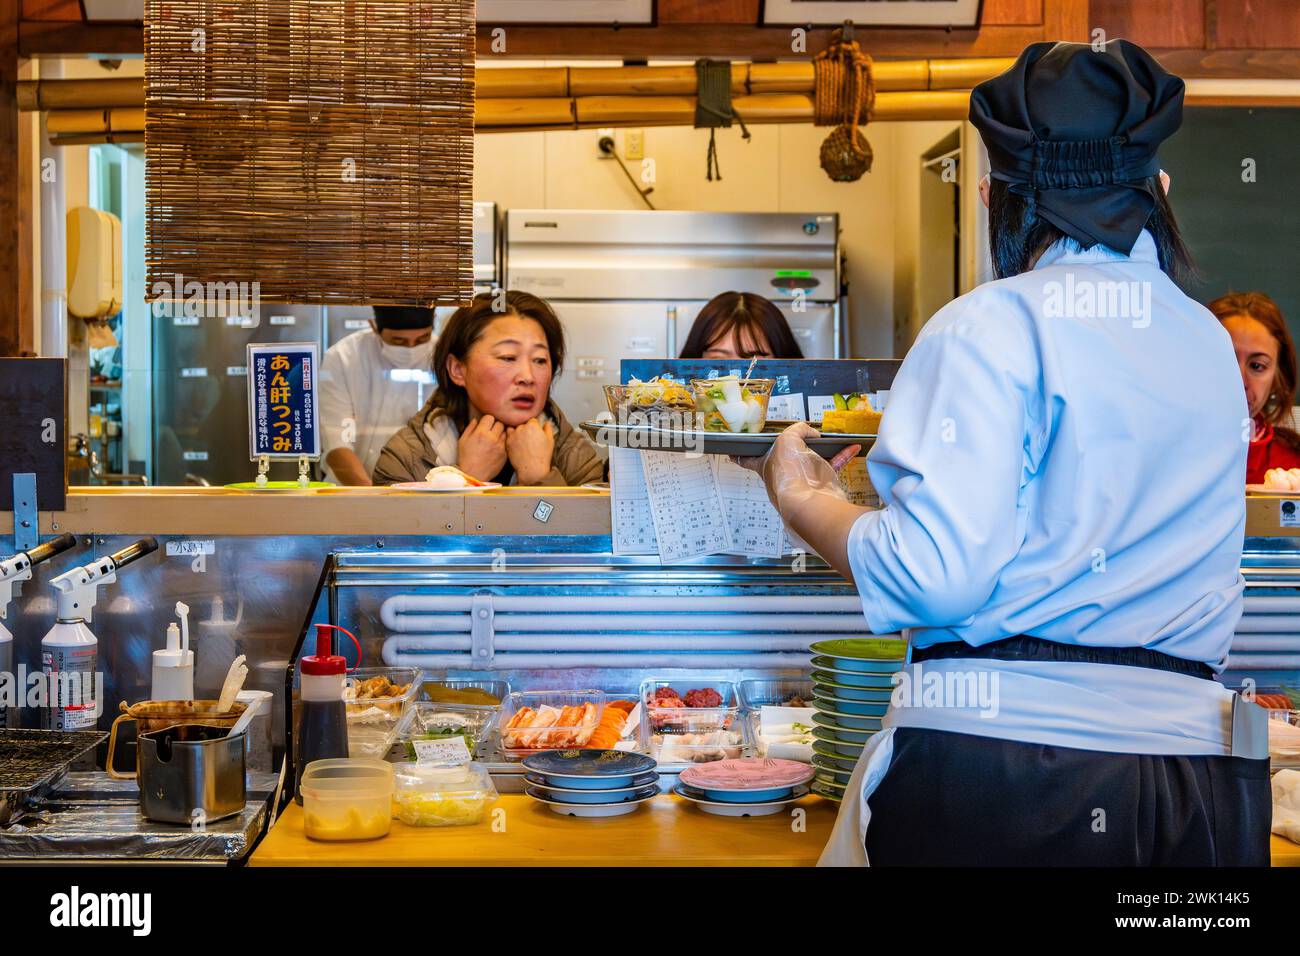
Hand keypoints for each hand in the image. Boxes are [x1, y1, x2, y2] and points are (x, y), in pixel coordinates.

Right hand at [458, 414, 507, 480]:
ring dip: (500, 433)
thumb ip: (470, 428)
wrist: (474, 474)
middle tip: (490, 430)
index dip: (487, 420)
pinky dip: (502, 443)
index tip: (485, 424)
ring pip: (505, 432)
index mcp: (481, 433)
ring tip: (494, 439)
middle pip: (500, 423)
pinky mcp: (505, 453)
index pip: (490, 417)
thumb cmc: (466, 457)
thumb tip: (476, 419)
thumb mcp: (463, 440)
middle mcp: (492, 438)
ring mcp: (500, 446)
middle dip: (495, 425)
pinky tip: (496, 447)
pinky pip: (506, 443)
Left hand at [506, 418, 556, 484]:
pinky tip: (517, 445)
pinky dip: (512, 438)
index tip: (536, 433)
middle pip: (523, 424)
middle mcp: (521, 428)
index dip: (535, 427)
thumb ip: (548, 429)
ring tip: (522, 441)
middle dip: (526, 429)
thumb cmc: (543, 455)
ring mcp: (513, 435)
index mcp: (532, 425)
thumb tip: (546, 423)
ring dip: (517, 432)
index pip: (532, 420)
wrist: (532, 469)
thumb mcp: (550, 440)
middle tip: (530, 439)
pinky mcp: (507, 442)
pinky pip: (508, 436)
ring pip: (514, 428)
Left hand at [733, 422, 858, 511]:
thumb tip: (812, 435)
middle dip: (794, 446)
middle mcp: (782, 474)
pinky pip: (833, 465)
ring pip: (812, 460)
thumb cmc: (789, 474)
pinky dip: (842, 455)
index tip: (733, 451)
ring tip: (829, 440)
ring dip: (823, 450)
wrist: (808, 501)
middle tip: (803, 437)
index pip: (746, 458)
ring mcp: (802, 479)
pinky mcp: (821, 483)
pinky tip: (851, 447)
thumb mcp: (787, 439)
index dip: (739, 453)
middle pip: (785, 456)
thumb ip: (797, 430)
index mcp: (765, 465)